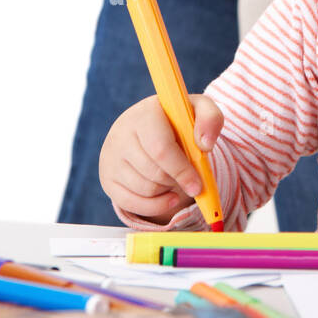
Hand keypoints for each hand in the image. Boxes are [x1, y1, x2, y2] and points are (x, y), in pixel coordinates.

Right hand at [99, 93, 223, 224]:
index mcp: (145, 114)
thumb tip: (205, 144)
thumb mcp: (197, 111)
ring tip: (175, 178)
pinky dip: (155, 206)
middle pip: (154, 172)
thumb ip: (210, 119)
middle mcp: (121, 133)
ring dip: (167, 190)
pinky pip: (131, 204)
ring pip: (145, 189)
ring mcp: (110, 157)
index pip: (160, 149)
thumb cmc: (177, 121)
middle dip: (176, 180)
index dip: (182, 170)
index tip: (198, 184)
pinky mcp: (107, 178)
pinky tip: (169, 196)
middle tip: (188, 176)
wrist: (148, 128)